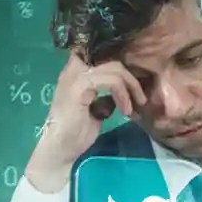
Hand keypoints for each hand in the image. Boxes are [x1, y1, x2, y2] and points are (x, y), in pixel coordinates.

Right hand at [24, 52, 148, 192]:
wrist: (61, 147)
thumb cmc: (78, 131)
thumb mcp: (97, 107)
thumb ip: (107, 92)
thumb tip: (127, 87)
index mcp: (78, 70)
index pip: (103, 54)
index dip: (123, 66)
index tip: (135, 86)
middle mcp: (75, 67)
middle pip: (113, 60)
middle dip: (132, 79)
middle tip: (140, 99)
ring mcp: (76, 75)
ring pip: (115, 68)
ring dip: (131, 88)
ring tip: (133, 108)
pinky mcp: (80, 86)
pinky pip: (111, 81)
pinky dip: (123, 94)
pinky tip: (125, 111)